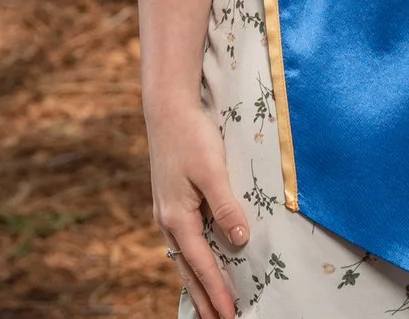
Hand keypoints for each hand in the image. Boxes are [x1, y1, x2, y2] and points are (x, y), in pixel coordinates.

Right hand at [146, 97, 250, 318]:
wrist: (168, 110)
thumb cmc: (192, 136)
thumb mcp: (213, 170)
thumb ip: (226, 206)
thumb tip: (240, 240)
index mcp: (177, 218)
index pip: (201, 264)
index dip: (217, 292)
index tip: (230, 315)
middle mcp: (168, 221)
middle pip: (188, 270)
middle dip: (204, 298)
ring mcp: (168, 213)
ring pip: (185, 258)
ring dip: (198, 282)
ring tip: (211, 305)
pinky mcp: (172, 203)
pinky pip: (184, 242)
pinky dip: (193, 261)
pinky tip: (201, 265)